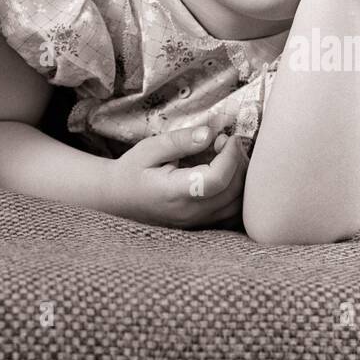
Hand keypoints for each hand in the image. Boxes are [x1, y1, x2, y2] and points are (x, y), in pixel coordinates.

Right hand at [100, 124, 247, 228]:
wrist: (117, 199)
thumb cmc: (132, 171)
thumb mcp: (150, 148)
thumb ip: (180, 141)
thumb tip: (210, 133)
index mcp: (174, 192)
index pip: (216, 180)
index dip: (229, 156)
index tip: (226, 137)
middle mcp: (190, 213)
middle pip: (233, 192)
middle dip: (239, 162)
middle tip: (226, 142)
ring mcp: (197, 223)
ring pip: (238, 206)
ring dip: (241, 179)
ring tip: (227, 157)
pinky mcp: (202, 226)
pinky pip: (232, 215)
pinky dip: (238, 195)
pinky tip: (227, 176)